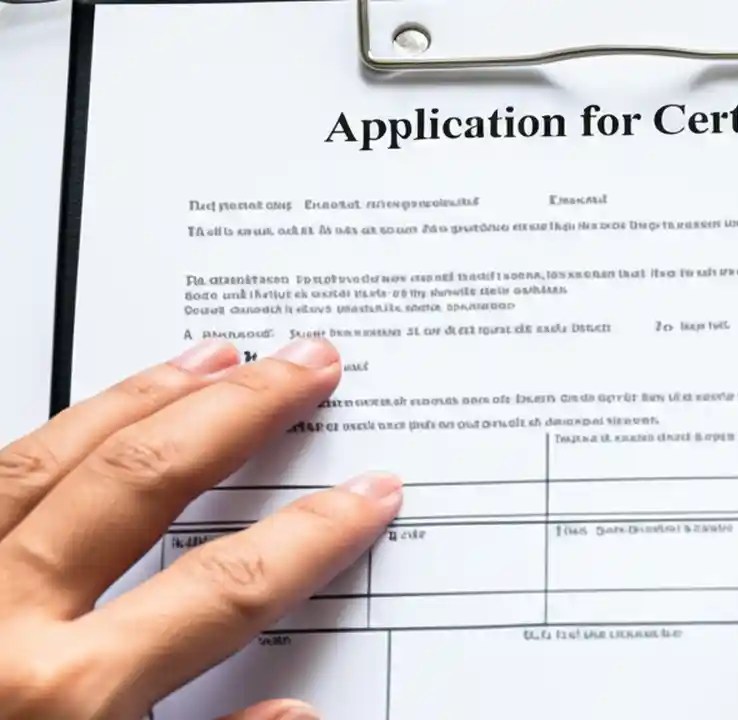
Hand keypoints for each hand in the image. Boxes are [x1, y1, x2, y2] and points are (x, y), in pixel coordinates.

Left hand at [0, 338, 400, 719]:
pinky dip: (44, 429)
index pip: (225, 590)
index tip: (367, 493)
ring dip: (144, 394)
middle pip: (144, 482)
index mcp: (63, 700)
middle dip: (240, 413)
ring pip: (51, 454)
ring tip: (213, 354)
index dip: (312, 534)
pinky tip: (84, 409)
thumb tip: (295, 717)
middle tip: (303, 363)